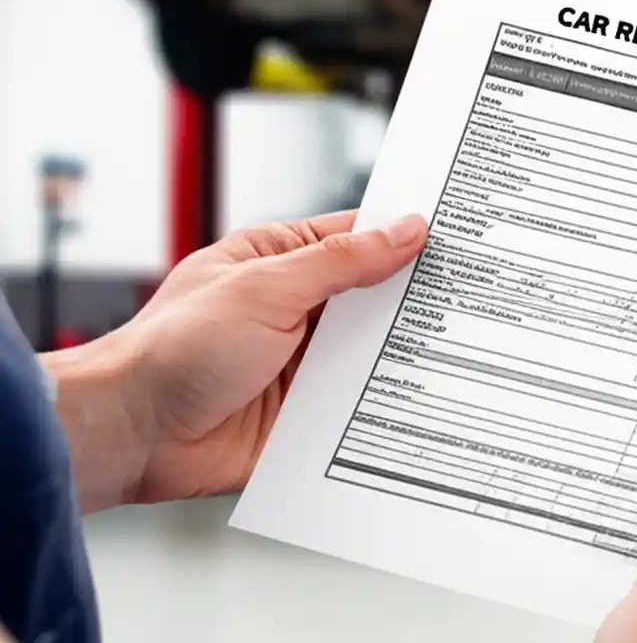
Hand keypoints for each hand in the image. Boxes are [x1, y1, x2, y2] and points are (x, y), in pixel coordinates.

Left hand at [44, 210, 427, 511]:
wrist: (131, 435)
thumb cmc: (172, 349)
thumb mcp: (266, 288)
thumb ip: (341, 261)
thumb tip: (404, 231)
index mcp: (278, 263)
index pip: (355, 237)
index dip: (404, 235)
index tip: (456, 236)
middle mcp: (293, 310)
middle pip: (372, 298)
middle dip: (415, 299)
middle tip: (474, 294)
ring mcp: (300, 363)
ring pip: (371, 353)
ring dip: (403, 354)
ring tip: (465, 346)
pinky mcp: (305, 413)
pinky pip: (358, 404)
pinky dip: (386, 403)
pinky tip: (423, 399)